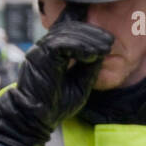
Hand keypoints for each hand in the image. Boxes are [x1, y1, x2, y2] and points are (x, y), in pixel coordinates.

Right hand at [0, 15, 113, 145]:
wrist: (36, 118)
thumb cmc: (56, 105)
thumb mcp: (80, 84)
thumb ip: (89, 68)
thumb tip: (101, 51)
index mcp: (54, 51)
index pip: (70, 29)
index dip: (89, 30)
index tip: (108, 41)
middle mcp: (45, 46)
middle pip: (69, 27)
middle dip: (92, 32)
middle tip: (110, 42)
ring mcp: (41, 49)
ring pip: (66, 32)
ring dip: (89, 39)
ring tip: (105, 48)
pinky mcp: (40, 55)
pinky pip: (61, 44)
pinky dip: (79, 47)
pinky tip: (92, 55)